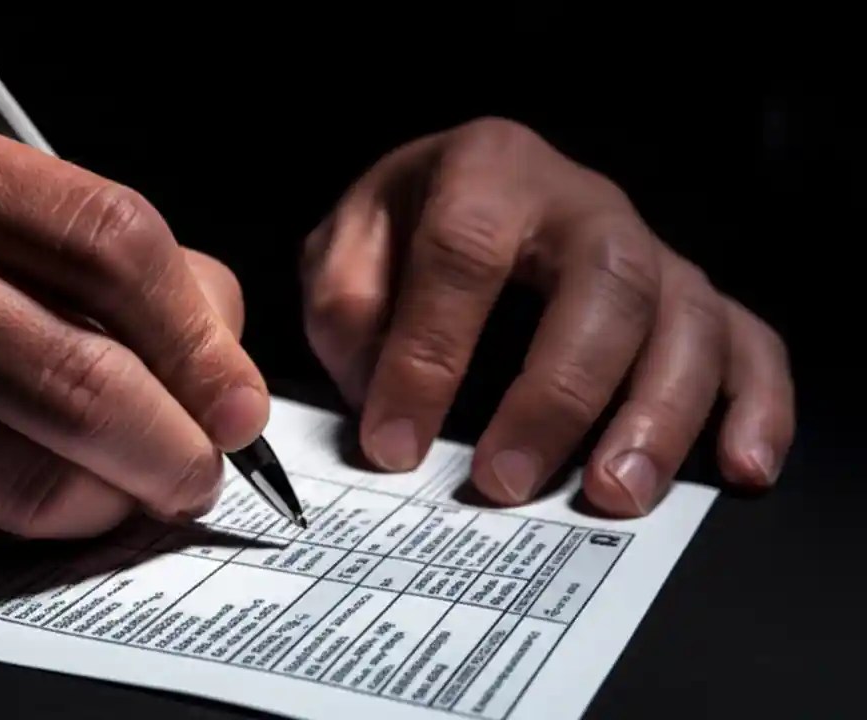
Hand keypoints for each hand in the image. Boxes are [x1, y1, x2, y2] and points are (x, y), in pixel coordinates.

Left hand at [301, 118, 793, 515]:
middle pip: (604, 285)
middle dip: (558, 393)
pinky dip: (758, 406)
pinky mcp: (693, 298)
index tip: (393, 443)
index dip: (427, 354)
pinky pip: (749, 342)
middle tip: (507, 480)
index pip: (463, 252)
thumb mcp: (348, 245)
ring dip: (658, 415)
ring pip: (686, 320)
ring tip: (616, 493)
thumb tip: (377, 384)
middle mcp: (584, 201)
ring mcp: (650, 248)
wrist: (468, 189)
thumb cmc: (410, 225)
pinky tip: (743, 466)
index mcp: (488, 167)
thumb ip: (346, 300)